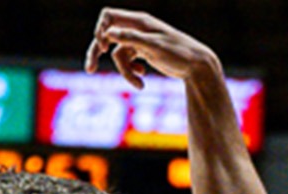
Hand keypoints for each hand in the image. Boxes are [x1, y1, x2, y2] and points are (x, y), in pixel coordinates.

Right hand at [85, 9, 216, 88]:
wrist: (197, 66)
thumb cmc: (179, 53)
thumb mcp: (155, 46)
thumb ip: (131, 38)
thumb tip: (108, 33)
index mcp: (139, 21)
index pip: (109, 16)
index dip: (101, 30)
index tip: (104, 46)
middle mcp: (137, 29)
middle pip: (107, 36)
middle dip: (98, 52)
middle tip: (90, 69)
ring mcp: (139, 41)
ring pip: (118, 55)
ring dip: (125, 71)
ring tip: (139, 83)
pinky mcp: (144, 53)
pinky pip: (128, 63)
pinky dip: (132, 73)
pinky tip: (142, 80)